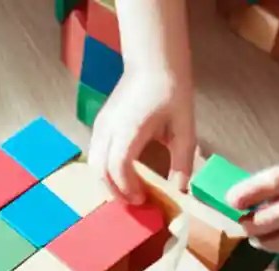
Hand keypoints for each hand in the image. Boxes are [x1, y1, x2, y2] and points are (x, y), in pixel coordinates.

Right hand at [87, 69, 196, 204]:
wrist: (153, 61)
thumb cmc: (171, 90)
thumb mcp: (185, 127)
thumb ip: (183, 160)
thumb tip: (181, 189)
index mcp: (130, 128)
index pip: (118, 167)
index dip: (127, 188)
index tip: (143, 198)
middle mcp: (109, 128)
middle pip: (100, 170)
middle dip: (115, 192)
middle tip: (134, 202)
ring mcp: (101, 125)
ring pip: (93, 163)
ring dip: (107, 182)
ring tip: (127, 191)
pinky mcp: (100, 123)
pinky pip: (95, 153)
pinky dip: (104, 170)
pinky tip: (122, 174)